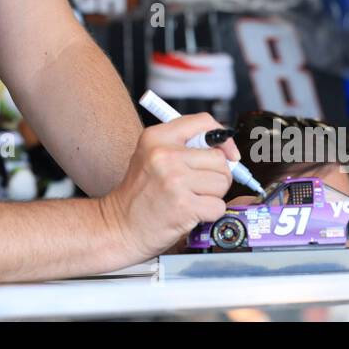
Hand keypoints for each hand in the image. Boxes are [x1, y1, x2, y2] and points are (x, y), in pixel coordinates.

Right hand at [99, 113, 235, 260]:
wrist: (120, 226)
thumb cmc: (139, 194)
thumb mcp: (151, 156)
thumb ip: (184, 146)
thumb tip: (226, 150)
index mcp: (157, 137)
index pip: (204, 122)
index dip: (223, 138)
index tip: (227, 153)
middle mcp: (164, 154)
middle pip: (219, 158)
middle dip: (218, 175)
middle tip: (200, 186)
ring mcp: (174, 180)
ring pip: (222, 182)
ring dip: (213, 195)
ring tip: (192, 198)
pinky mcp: (183, 205)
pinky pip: (218, 206)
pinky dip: (210, 213)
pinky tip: (192, 213)